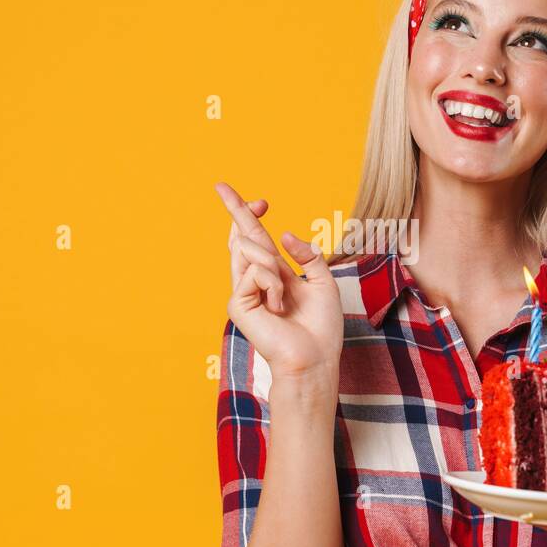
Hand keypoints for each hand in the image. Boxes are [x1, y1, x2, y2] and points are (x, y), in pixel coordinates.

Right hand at [215, 181, 343, 378]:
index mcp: (274, 274)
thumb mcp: (323, 282)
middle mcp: (255, 281)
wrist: (314, 359)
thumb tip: (284, 235)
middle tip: (222, 187)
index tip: (258, 199)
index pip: (256, 238)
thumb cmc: (321, 328)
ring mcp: (244, 292)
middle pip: (241, 236)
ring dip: (272, 263)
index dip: (251, 215)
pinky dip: (274, 284)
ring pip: (247, 249)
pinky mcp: (238, 303)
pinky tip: (279, 307)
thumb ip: (308, 256)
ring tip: (283, 295)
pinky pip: (256, 272)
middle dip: (237, 209)